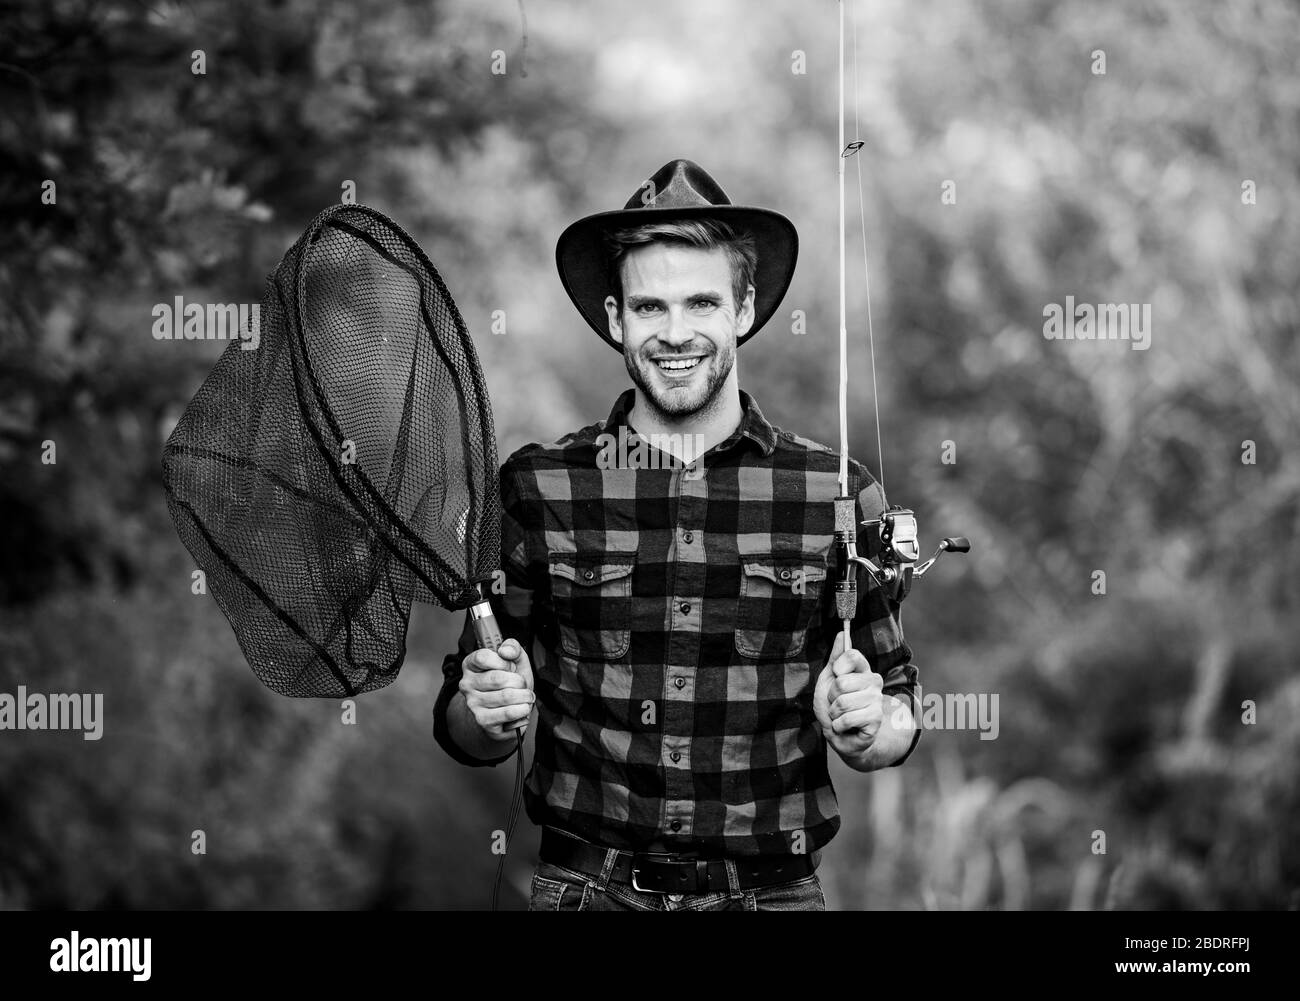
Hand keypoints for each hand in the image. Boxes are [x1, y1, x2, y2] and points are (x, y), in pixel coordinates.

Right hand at [459, 638, 534, 741]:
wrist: (507, 711)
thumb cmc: (511, 683)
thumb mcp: (515, 661)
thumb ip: (513, 648)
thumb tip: (506, 651)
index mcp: (471, 665)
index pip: (482, 657)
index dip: (503, 662)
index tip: (511, 666)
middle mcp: (467, 684)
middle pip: (498, 678)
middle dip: (519, 681)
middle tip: (523, 685)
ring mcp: (473, 703)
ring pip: (506, 696)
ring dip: (525, 696)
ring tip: (526, 697)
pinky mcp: (483, 720)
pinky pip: (508, 713)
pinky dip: (522, 710)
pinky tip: (522, 709)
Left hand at [813, 629, 883, 758]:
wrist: (840, 735)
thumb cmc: (834, 706)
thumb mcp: (829, 679)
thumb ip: (836, 657)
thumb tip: (842, 633)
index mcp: (863, 670)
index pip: (852, 655)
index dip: (838, 667)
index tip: (836, 675)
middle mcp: (873, 682)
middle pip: (841, 682)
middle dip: (830, 697)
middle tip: (835, 703)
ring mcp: (876, 700)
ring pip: (843, 702)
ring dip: (833, 714)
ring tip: (839, 716)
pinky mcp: (875, 719)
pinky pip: (847, 719)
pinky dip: (838, 726)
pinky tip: (844, 727)